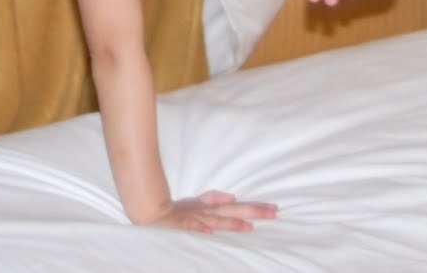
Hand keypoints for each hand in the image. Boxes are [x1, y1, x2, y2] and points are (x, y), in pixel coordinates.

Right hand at [147, 190, 278, 232]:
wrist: (152, 208)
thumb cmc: (177, 207)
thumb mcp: (197, 202)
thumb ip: (212, 198)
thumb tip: (231, 196)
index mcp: (212, 206)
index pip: (239, 206)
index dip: (256, 207)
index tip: (275, 209)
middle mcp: (208, 211)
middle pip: (235, 211)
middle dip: (254, 212)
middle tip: (274, 213)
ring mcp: (196, 217)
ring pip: (218, 219)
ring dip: (233, 222)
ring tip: (250, 226)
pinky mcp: (182, 222)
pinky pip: (192, 225)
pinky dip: (202, 227)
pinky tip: (211, 230)